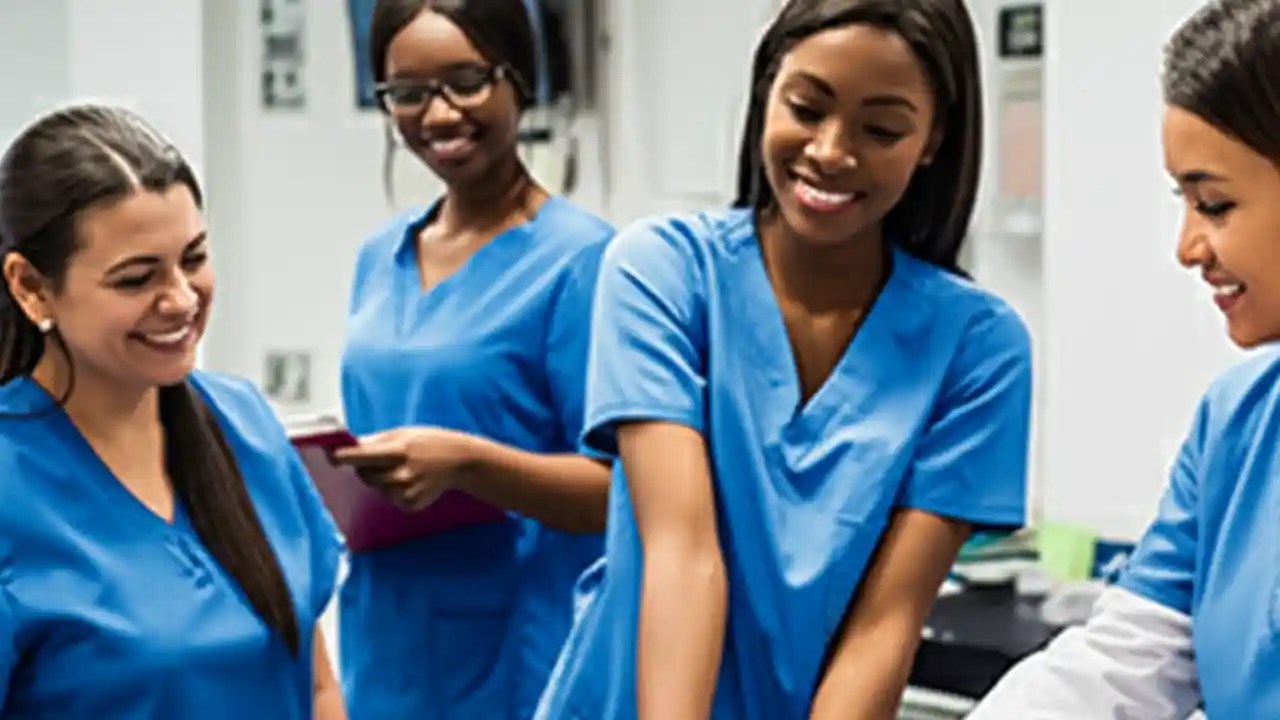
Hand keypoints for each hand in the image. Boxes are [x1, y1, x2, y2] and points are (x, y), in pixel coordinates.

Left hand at [332, 426, 477, 511]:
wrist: (460, 461)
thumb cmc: (430, 442)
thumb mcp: (404, 433)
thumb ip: (376, 440)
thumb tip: (348, 445)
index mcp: (398, 450)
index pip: (361, 456)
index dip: (343, 456)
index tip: (330, 455)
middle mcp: (401, 473)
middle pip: (365, 475)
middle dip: (366, 468)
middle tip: (382, 460)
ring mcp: (407, 491)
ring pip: (377, 488)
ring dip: (381, 480)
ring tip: (402, 469)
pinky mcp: (411, 504)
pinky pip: (390, 499)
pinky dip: (394, 491)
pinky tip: (410, 481)